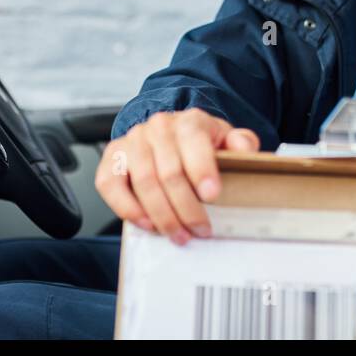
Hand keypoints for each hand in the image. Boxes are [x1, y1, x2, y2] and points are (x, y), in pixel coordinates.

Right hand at [94, 109, 259, 244]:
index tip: (212, 196)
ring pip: (144, 182)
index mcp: (189, 121)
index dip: (202, 170)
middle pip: (169, 171)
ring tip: (179, 235)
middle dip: (186, 208)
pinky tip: (148, 224)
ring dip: (162, 215)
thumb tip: (243, 149)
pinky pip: (111, 185)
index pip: (193, 141)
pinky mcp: (111, 159)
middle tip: (200, 230)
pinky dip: (129, 209)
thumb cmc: (199, 145)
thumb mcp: (225, 140)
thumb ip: (241, 143)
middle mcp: (157, 127)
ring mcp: (132, 142)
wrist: (170, 136)